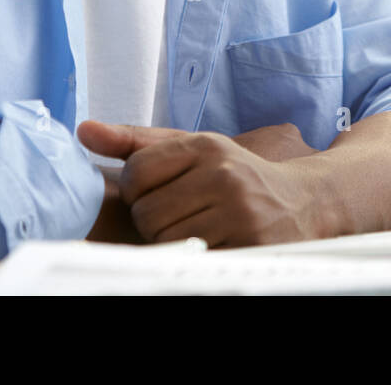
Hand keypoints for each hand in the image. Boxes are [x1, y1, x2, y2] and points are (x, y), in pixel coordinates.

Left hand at [78, 121, 332, 246]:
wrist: (307, 203)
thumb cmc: (238, 178)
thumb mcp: (195, 151)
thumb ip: (136, 142)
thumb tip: (83, 130)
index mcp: (207, 145)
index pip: (136, 172)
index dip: (139, 191)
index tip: (160, 192)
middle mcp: (224, 174)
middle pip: (147, 213)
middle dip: (157, 222)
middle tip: (184, 216)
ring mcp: (240, 211)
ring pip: (166, 241)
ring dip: (174, 243)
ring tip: (200, 230)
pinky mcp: (252, 245)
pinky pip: (194, 260)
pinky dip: (197, 258)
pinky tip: (216, 244)